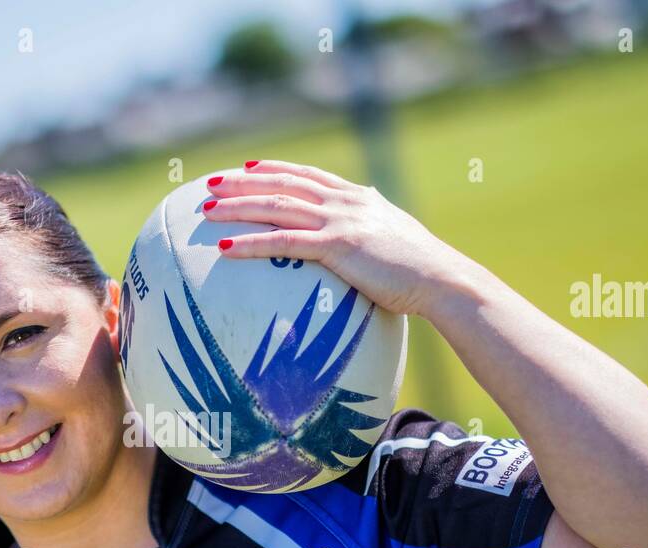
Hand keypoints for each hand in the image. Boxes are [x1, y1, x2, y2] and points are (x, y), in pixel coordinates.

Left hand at [203, 159, 472, 318]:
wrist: (442, 279)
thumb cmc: (421, 272)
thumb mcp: (393, 241)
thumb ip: (371, 233)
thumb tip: (361, 242)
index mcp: (359, 197)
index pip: (307, 175)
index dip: (274, 169)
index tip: (246, 167)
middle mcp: (346, 201)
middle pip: (282, 184)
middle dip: (241, 183)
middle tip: (209, 185)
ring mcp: (341, 221)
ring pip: (276, 207)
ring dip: (236, 208)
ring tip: (205, 211)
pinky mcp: (338, 245)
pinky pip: (283, 242)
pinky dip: (251, 243)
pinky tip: (225, 248)